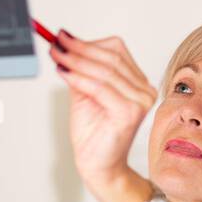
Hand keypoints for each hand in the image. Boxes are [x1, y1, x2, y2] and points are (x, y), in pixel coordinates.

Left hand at [50, 31, 157, 193]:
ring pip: (105, 71)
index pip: (116, 51)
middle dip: (79, 49)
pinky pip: (100, 88)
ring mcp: (141, 102)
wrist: (97, 164)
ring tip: (57, 56)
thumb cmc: (93, 132)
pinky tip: (64, 72)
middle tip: (56, 43)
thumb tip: (65, 42)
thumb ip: (81, 70)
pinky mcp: (130, 113)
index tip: (62, 38)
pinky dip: (79, 78)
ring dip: (76, 61)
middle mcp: (145, 90)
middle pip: (111, 58)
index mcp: (138, 82)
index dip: (88, 42)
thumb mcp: (84, 92)